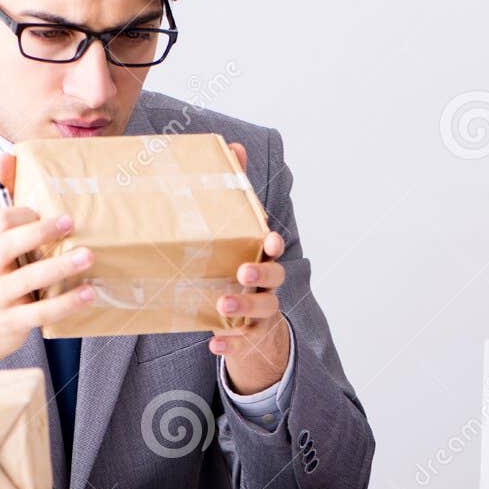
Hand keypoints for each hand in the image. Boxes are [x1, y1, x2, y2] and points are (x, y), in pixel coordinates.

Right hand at [0, 153, 95, 371]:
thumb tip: (5, 156)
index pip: (0, 221)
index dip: (23, 213)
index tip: (51, 206)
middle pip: (7, 245)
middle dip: (38, 232)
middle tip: (70, 222)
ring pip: (26, 279)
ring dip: (59, 267)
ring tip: (88, 256)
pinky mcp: (11, 323)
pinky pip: (39, 313)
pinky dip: (65, 303)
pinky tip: (89, 294)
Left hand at [210, 141, 290, 394]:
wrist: (248, 322)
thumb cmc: (236, 268)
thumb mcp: (233, 234)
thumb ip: (234, 195)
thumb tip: (234, 145)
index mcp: (261, 258)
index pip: (273, 249)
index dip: (273, 245)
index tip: (269, 240)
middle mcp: (267, 284)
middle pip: (275, 278)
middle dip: (262, 274)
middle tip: (242, 272)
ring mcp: (260, 311)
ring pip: (262, 310)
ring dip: (244, 307)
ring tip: (221, 305)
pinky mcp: (249, 335)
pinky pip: (243, 340)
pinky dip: (230, 343)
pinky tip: (213, 342)